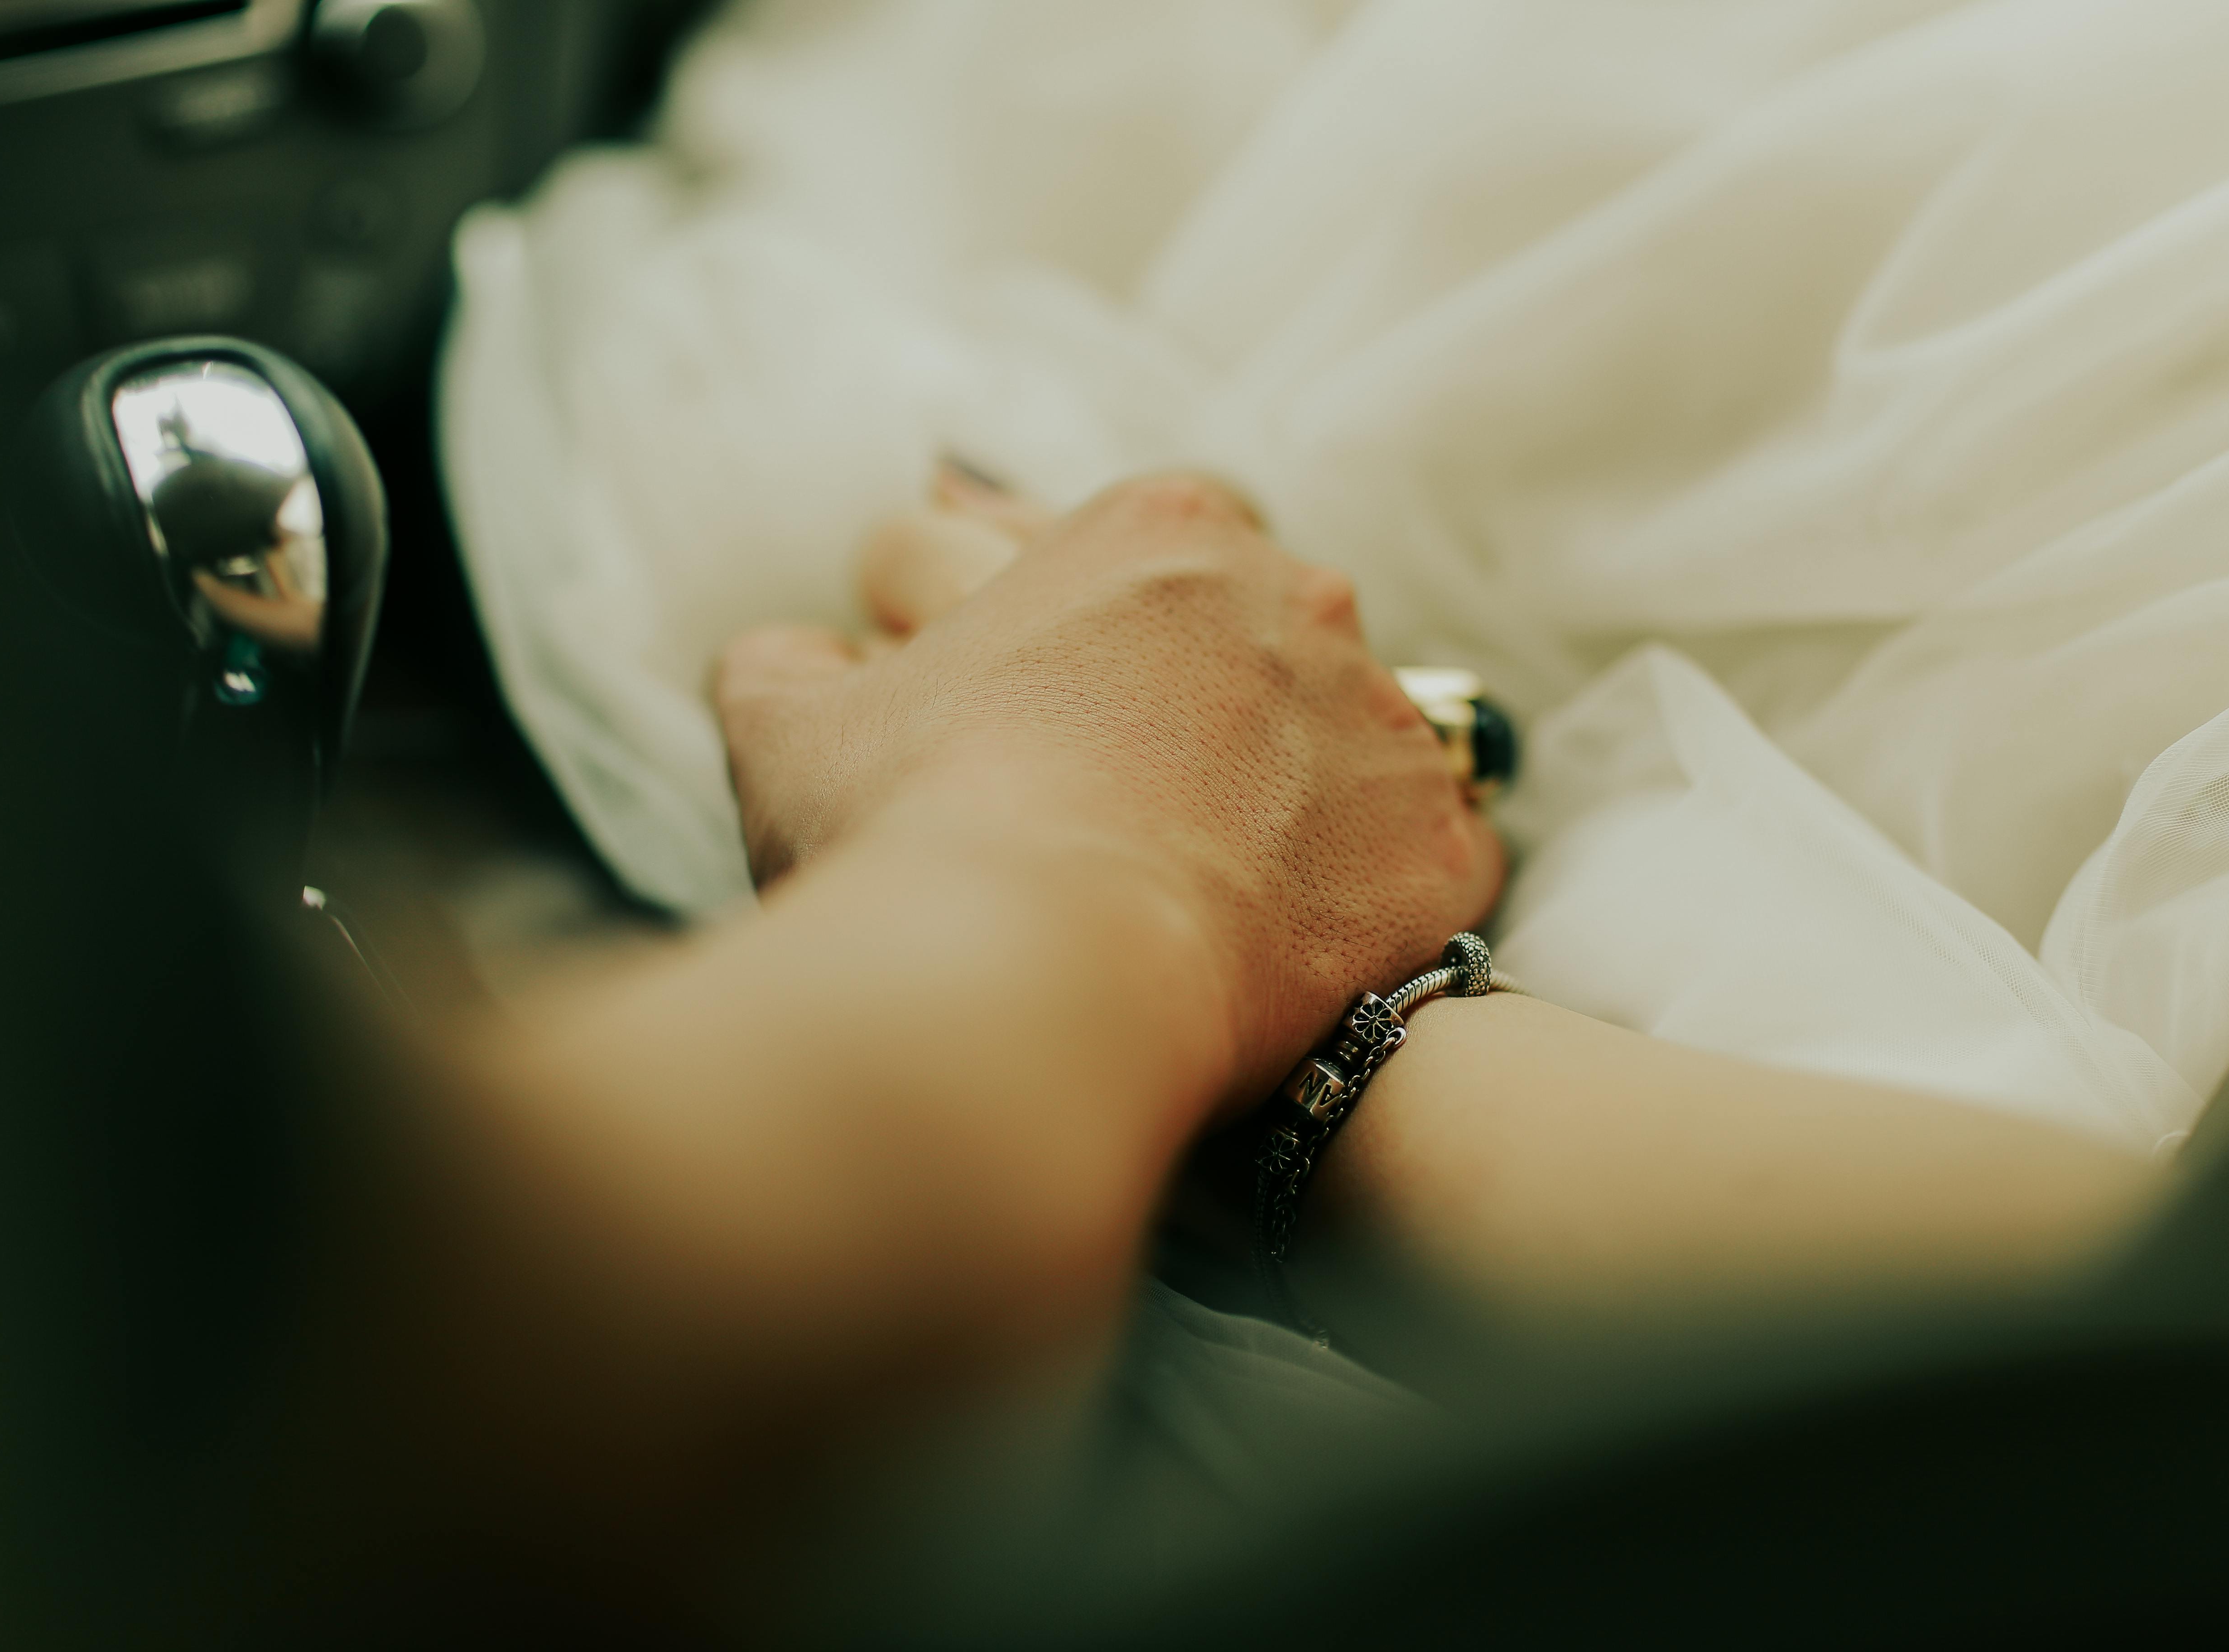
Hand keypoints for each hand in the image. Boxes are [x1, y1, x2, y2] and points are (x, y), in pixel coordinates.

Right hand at [711, 467, 1505, 1100]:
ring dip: (1294, 785)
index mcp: (1154, 528)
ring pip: (1347, 735)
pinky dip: (1374, 892)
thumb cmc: (920, 831)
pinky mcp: (1440, 845)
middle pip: (1246, 633)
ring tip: (1220, 872)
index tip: (1037, 703)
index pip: (1114, 553)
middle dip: (1189, 696)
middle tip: (1128, 791)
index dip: (1059, 631)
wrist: (1043, 979)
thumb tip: (798, 658)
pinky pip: (1425, 854)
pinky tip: (1306, 939)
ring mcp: (1385, 719)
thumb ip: (788, 668)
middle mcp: (1296, 592)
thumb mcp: (796, 729)